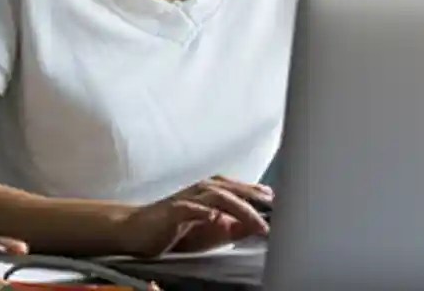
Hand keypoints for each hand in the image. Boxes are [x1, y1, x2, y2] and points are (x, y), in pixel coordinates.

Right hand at [116, 175, 273, 257]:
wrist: (135, 230)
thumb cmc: (175, 230)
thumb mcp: (210, 232)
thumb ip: (234, 228)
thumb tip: (259, 226)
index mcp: (214, 192)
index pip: (244, 191)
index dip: (264, 197)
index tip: (288, 206)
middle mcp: (203, 189)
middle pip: (235, 190)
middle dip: (258, 201)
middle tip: (280, 214)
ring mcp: (187, 198)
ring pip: (218, 196)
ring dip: (240, 209)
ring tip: (257, 223)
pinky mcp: (172, 210)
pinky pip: (190, 208)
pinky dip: (205, 212)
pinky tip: (218, 218)